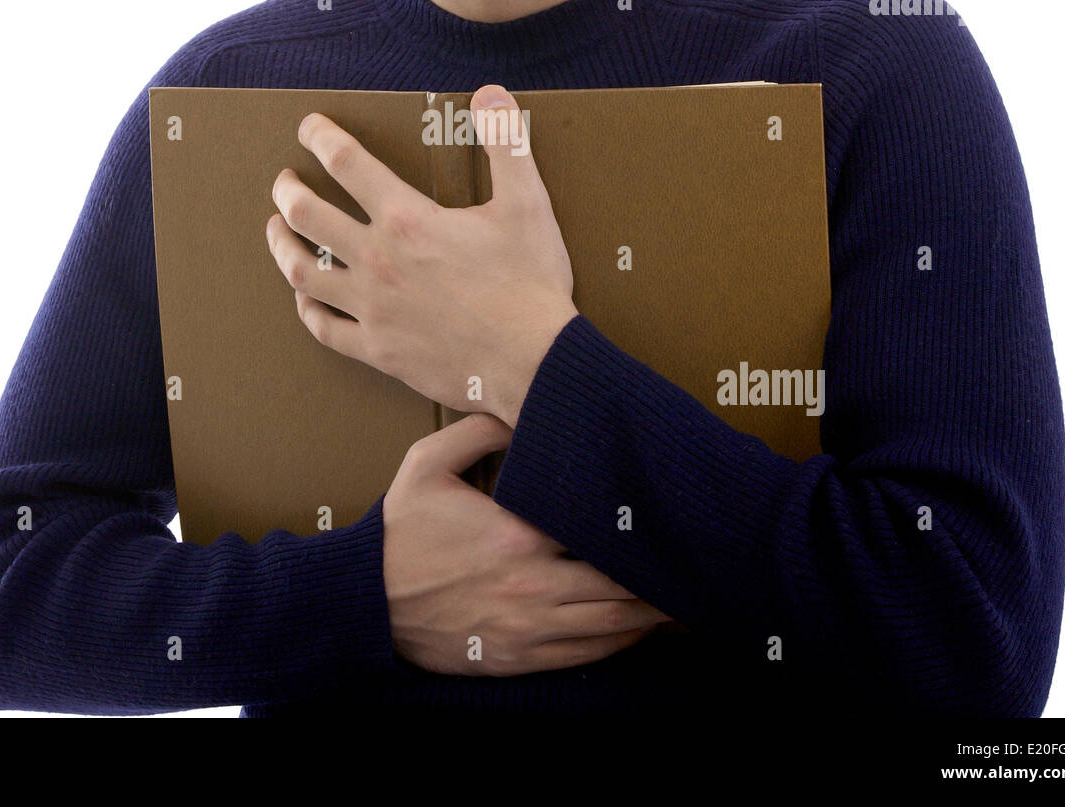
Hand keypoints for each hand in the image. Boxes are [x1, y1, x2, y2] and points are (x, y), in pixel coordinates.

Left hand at [266, 84, 577, 426]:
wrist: (534, 363)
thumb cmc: (530, 283)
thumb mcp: (527, 203)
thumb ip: (506, 143)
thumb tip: (491, 93)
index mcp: (407, 220)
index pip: (347, 163)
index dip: (321, 137)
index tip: (309, 127)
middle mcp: (377, 260)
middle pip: (307, 216)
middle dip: (287, 191)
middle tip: (283, 181)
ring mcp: (372, 309)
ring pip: (302, 272)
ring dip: (280, 245)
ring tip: (274, 230)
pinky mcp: (378, 350)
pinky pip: (325, 328)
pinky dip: (308, 309)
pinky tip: (304, 299)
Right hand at [382, 414, 672, 675]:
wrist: (365, 601)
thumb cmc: (399, 530)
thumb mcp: (427, 464)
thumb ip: (476, 430)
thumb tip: (515, 407)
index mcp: (516, 533)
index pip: (595, 528)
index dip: (635, 526)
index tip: (668, 515)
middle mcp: (532, 585)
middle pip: (618, 585)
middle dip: (661, 578)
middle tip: (698, 564)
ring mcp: (528, 627)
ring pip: (611, 626)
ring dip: (653, 616)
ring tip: (688, 602)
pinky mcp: (520, 658)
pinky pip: (585, 655)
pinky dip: (621, 645)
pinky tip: (642, 632)